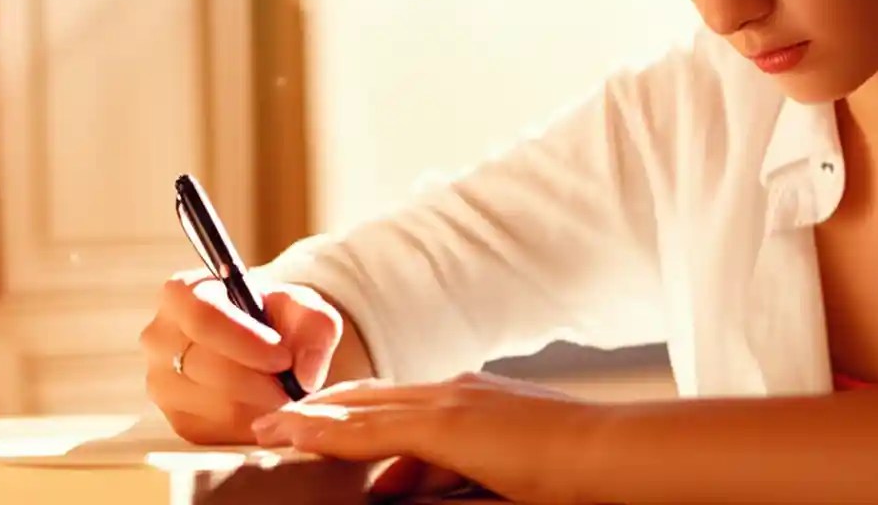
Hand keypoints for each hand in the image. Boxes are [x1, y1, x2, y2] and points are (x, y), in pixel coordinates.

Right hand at [140, 269, 342, 443]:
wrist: (264, 346)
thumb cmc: (277, 319)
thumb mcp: (305, 307)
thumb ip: (318, 326)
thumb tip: (304, 374)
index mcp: (181, 293)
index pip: (203, 318)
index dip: (247, 343)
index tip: (283, 358)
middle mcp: (160, 338)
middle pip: (210, 368)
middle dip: (261, 381)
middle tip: (291, 382)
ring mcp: (162, 382)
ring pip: (217, 405)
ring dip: (261, 404)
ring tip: (282, 392)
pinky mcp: (176, 420)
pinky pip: (217, 432)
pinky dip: (252, 424)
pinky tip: (266, 407)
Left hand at [250, 371, 607, 502]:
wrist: (608, 452)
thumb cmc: (567, 468)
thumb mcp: (496, 468)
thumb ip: (445, 471)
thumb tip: (392, 485)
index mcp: (465, 400)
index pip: (391, 402)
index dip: (346, 411)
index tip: (310, 424)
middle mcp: (450, 391)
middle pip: (367, 396)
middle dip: (316, 410)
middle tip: (272, 424)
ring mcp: (447, 403)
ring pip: (360, 407)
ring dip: (311, 419)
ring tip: (269, 430)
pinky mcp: (446, 424)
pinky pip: (371, 428)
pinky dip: (328, 430)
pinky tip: (295, 435)